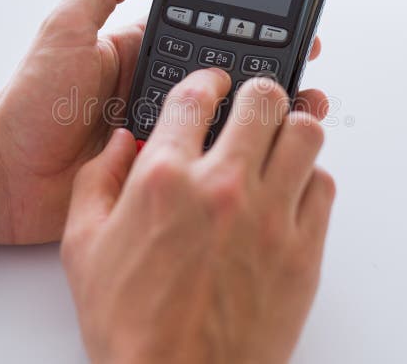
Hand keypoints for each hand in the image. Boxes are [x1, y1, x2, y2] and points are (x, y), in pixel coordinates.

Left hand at [0, 0, 326, 258]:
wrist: (6, 176)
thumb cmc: (30, 101)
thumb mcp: (65, 27)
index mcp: (140, 55)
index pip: (204, 35)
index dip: (246, 30)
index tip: (285, 25)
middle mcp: (156, 92)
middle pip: (223, 79)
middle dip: (266, 73)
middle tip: (305, 69)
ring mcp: (160, 134)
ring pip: (222, 119)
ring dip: (262, 112)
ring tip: (302, 105)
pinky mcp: (160, 171)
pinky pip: (204, 159)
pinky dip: (236, 152)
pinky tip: (267, 150)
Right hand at [62, 69, 335, 363]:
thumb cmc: (132, 328)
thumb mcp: (82, 248)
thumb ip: (97, 181)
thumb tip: (118, 143)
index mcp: (164, 179)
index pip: (195, 96)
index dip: (206, 79)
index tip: (212, 82)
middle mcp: (221, 187)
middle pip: (262, 100)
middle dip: (257, 93)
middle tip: (253, 104)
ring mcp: (269, 217)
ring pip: (305, 133)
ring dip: (291, 128)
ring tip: (278, 142)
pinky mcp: (303, 250)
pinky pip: (324, 187)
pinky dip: (310, 179)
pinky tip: (290, 192)